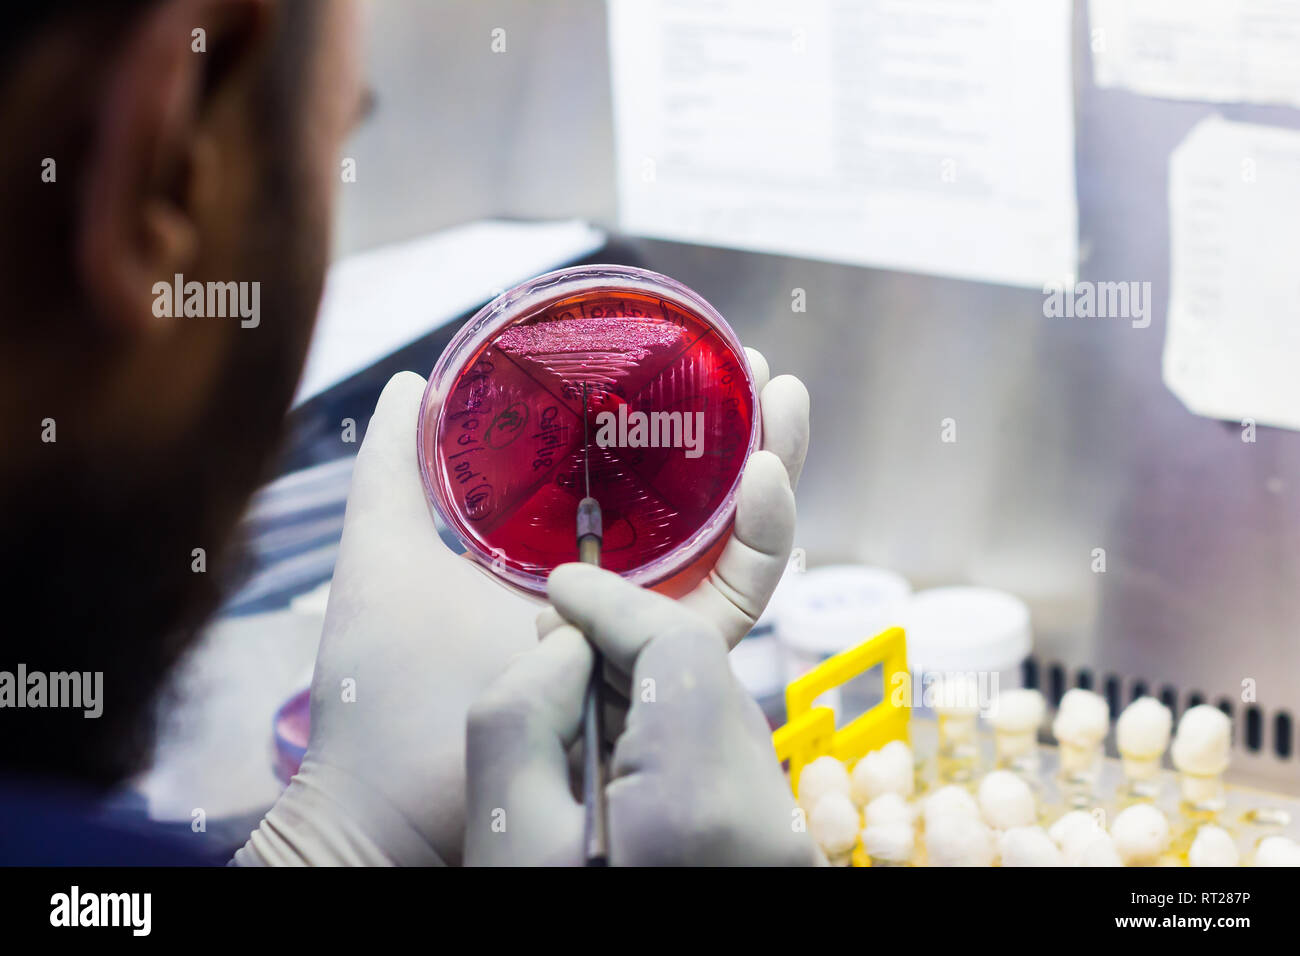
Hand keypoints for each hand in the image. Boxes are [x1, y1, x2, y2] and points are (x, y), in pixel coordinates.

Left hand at [236, 344, 807, 865]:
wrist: (390, 792)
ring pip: (733, 539)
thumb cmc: (377, 683)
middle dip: (736, 429)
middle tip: (754, 366)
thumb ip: (394, 470)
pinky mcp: (668, 661)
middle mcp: (614, 586)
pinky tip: (762, 474)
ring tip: (781, 398)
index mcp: (559, 554)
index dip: (666, 417)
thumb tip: (405, 387)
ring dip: (771, 466)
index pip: (629, 478)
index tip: (683, 353)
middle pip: (695, 499)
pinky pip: (736, 595)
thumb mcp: (384, 551)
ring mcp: (647, 624)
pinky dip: (764, 537)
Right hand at [465, 563, 820, 865]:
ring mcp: (784, 846)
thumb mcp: (505, 838)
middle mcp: (769, 823)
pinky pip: (728, 765)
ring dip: (653, 690)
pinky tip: (617, 756)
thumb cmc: (552, 934)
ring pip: (722, 716)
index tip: (559, 587)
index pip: (678, 646)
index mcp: (701, 809)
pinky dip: (674, 738)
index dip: (615, 603)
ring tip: (579, 701)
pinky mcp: (779, 860)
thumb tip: (568, 644)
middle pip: (708, 675)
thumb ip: (522, 714)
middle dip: (632, 644)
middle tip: (559, 640)